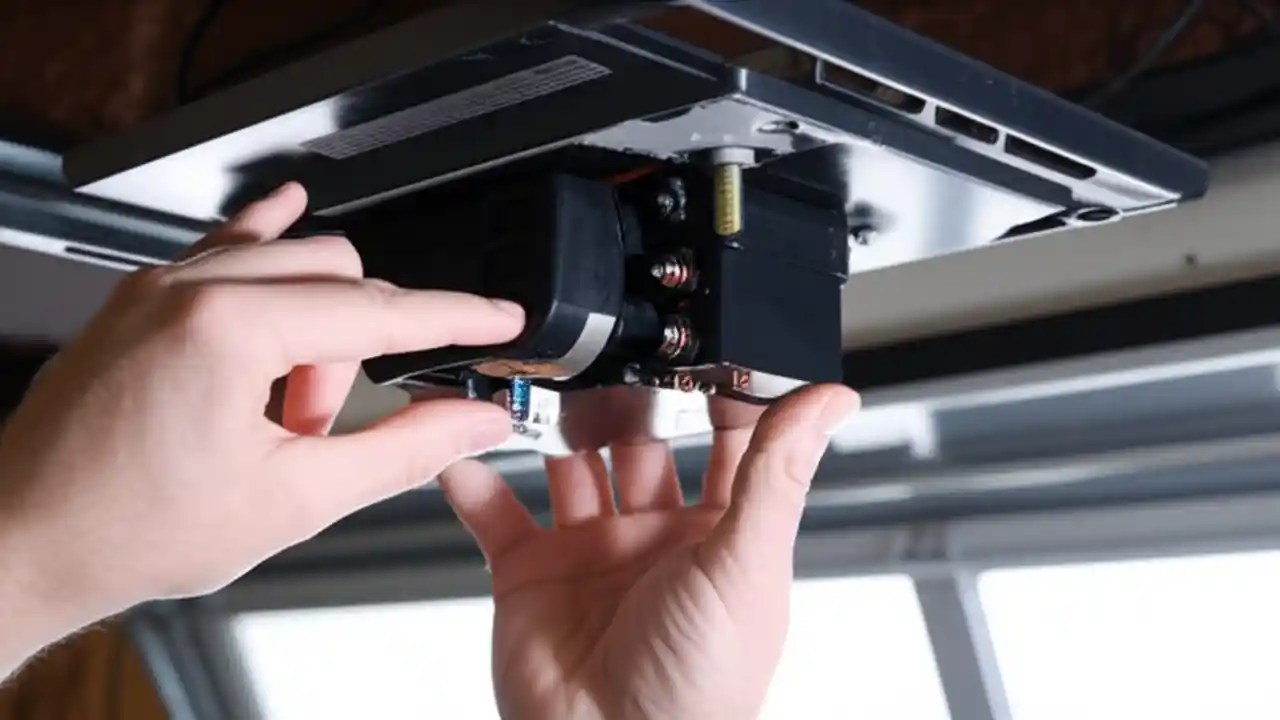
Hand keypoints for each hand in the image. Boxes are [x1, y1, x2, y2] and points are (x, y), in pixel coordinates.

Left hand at [0, 183, 521, 675]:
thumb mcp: (292, 500)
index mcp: (229, 330)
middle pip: (337, 277)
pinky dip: (269, 236)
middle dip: (362, 350)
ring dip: (318, 325)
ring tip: (288, 411)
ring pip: (288, 259)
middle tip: (340, 425)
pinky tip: (289, 210)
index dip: (454, 318)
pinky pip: (223, 240)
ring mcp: (159, 286)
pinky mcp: (141, 296)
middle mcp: (190, 288)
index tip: (499, 319)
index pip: (378, 312)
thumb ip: (399, 451)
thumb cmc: (126, 528)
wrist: (22, 543)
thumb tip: (469, 423)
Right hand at [440, 386, 859, 719]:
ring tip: (539, 376)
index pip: (726, 440)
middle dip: (625, 397)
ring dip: (552, 422)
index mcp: (719, 532)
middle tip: (609, 344)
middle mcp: (654, 534)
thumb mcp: (745, 562)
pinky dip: (473, 479)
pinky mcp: (528, 572)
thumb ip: (777, 472)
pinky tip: (462, 444)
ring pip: (568, 463)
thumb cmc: (699, 685)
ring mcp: (590, 550)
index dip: (718, 390)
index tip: (703, 337)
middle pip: (639, 440)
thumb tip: (834, 398)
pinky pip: (495, 512)